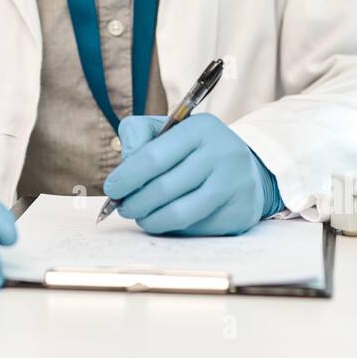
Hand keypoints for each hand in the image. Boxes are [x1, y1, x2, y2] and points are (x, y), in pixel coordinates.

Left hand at [103, 114, 282, 235]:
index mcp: (201, 127)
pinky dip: (174, 229)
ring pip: (180, 214)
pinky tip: (167, 222)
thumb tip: (125, 163)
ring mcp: (237, 185)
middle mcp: (224, 153)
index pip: (153, 157)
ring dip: (151, 220)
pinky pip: (196, 229)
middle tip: (124, 208)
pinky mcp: (240, 213)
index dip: (126, 177)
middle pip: (163, 188)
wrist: (244, 170)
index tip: (112, 189)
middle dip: (135, 202)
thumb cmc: (194, 150)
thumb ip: (138, 134)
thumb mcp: (168, 129)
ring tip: (141, 217)